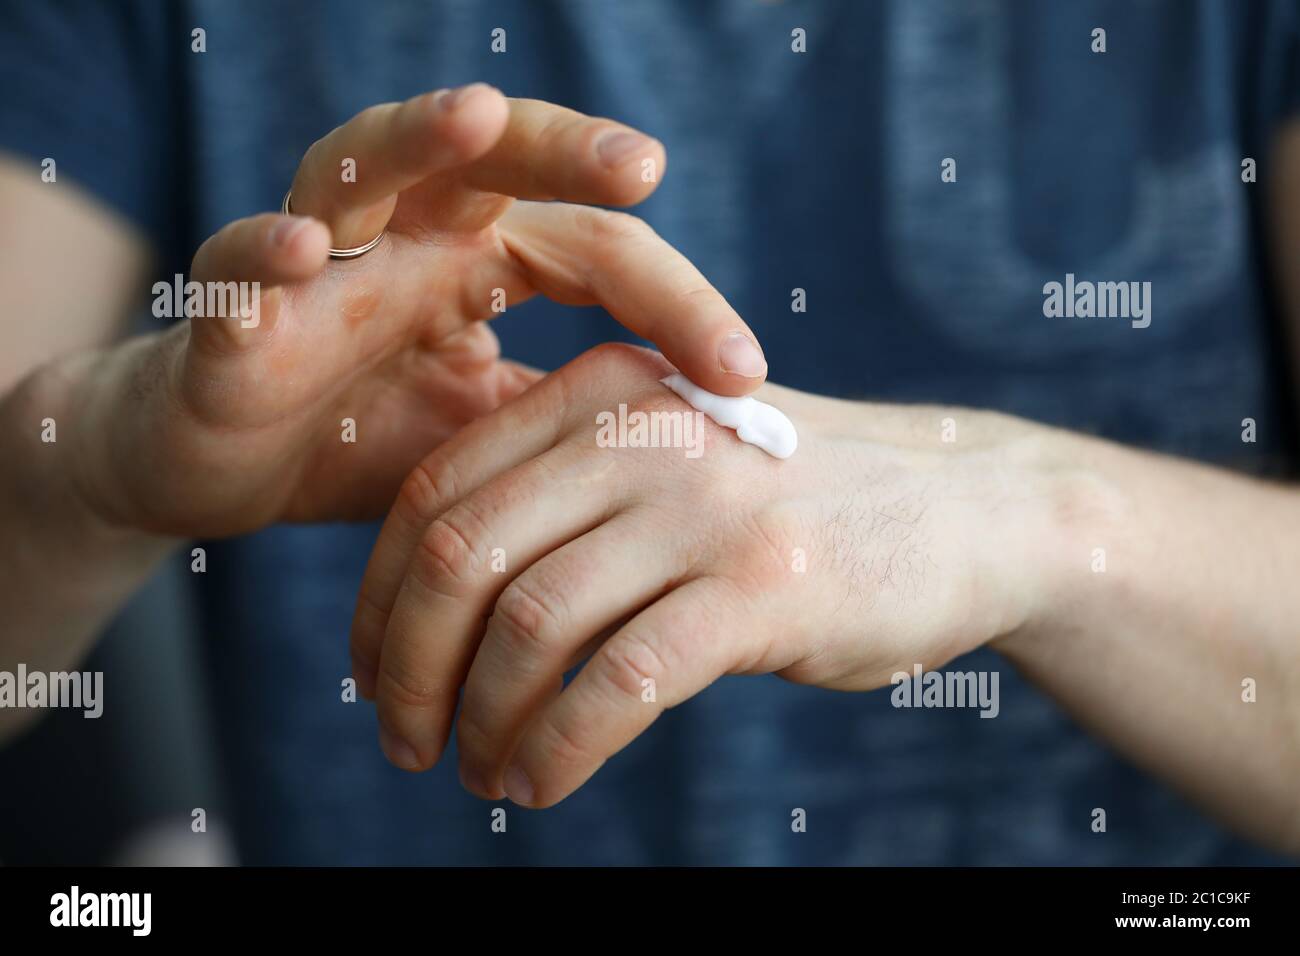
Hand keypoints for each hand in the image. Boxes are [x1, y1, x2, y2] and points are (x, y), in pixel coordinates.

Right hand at [66, 85, 766, 536]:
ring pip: (359, 170)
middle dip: (562, 149)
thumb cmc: (363, 432)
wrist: (227, 462)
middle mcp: (408, 239)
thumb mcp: (490, 430)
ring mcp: (317, 265)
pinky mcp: (231, 311)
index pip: (597, 252)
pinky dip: (262, 255)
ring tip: (468, 123)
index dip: (677, 303)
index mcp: (480, 261)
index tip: (744, 374)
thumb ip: (567, 413)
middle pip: (489, 163)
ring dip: (411, 141)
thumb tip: (692, 437)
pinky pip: (237, 268)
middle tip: (640, 163)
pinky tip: (301, 255)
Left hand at [352, 343, 1071, 803]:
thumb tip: (427, 599)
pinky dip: (559, 748)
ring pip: (531, 625)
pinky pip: (621, 683)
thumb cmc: (787, 499)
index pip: (436, 491)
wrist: (959, 509)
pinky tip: (543, 783)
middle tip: (403, 741)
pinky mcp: (766, 586)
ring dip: (482, 720)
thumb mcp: (668, 458)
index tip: (369, 674)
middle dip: (407, 666)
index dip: (378, 597)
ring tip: (479, 773)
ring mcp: (706, 506)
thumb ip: (563, 494)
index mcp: (599, 392)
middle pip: (461, 555)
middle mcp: (642, 433)